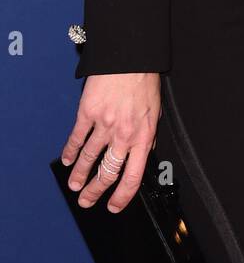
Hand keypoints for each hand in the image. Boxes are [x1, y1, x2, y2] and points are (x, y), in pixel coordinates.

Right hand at [60, 73, 161, 212]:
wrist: (131, 57)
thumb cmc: (145, 81)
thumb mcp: (156, 111)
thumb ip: (149, 135)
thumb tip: (146, 152)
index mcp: (143, 136)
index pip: (133, 176)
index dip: (122, 196)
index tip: (113, 206)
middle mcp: (124, 134)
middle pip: (107, 172)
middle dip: (95, 191)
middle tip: (86, 200)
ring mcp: (104, 125)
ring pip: (90, 158)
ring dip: (80, 175)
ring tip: (74, 184)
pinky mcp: (88, 113)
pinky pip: (78, 138)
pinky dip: (71, 151)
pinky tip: (68, 159)